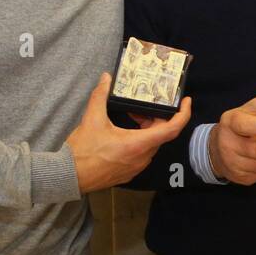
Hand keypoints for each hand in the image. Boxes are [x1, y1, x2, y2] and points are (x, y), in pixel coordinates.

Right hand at [64, 73, 191, 191]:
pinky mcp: (129, 173)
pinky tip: (125, 132)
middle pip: (161, 134)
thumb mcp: (91, 119)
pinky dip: (140, 140)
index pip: (172, 129)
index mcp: (138, 144)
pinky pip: (143, 153)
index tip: (186, 102)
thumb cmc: (82, 151)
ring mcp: (137, 167)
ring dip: (147, 129)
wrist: (69, 176)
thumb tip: (106, 78)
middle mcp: (142, 157)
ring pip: (151, 144)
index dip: (183, 114)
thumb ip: (100, 95)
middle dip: (157, 117)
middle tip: (146, 105)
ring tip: (133, 115)